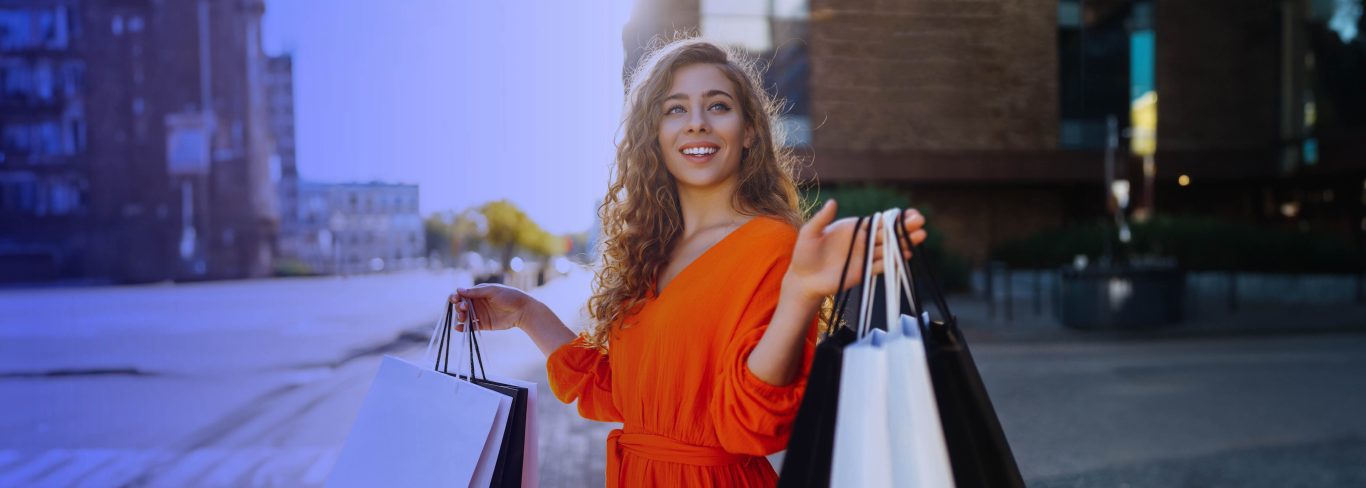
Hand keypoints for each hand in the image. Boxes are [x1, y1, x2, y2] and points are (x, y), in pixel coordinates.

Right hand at [448, 284, 530, 331]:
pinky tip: (458, 328)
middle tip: (462, 308)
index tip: (454, 299)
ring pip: (465, 316)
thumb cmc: (509, 296)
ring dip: (460, 316)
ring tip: (462, 317)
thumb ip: (476, 292)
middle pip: (461, 306)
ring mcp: (480, 314)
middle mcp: (477, 303)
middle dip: (458, 307)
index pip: (462, 295)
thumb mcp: (492, 291)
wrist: (522, 310)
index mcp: (478, 293)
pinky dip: (463, 327)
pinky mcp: (484, 324)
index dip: (456, 297)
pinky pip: (471, 326)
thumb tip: (458, 290)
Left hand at [783, 200, 926, 301]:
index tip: (908, 213)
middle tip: (921, 223)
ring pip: (888, 248)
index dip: (893, 217)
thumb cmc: (804, 254)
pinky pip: (881, 266)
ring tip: (921, 237)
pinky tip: (907, 255)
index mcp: (853, 228)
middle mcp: (862, 241)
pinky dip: (893, 261)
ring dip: (904, 243)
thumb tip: (833, 202)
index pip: (877, 221)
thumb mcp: (810, 233)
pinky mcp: (864, 272)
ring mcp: (864, 257)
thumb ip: (822, 219)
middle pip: (888, 233)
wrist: (803, 279)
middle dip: (904, 228)